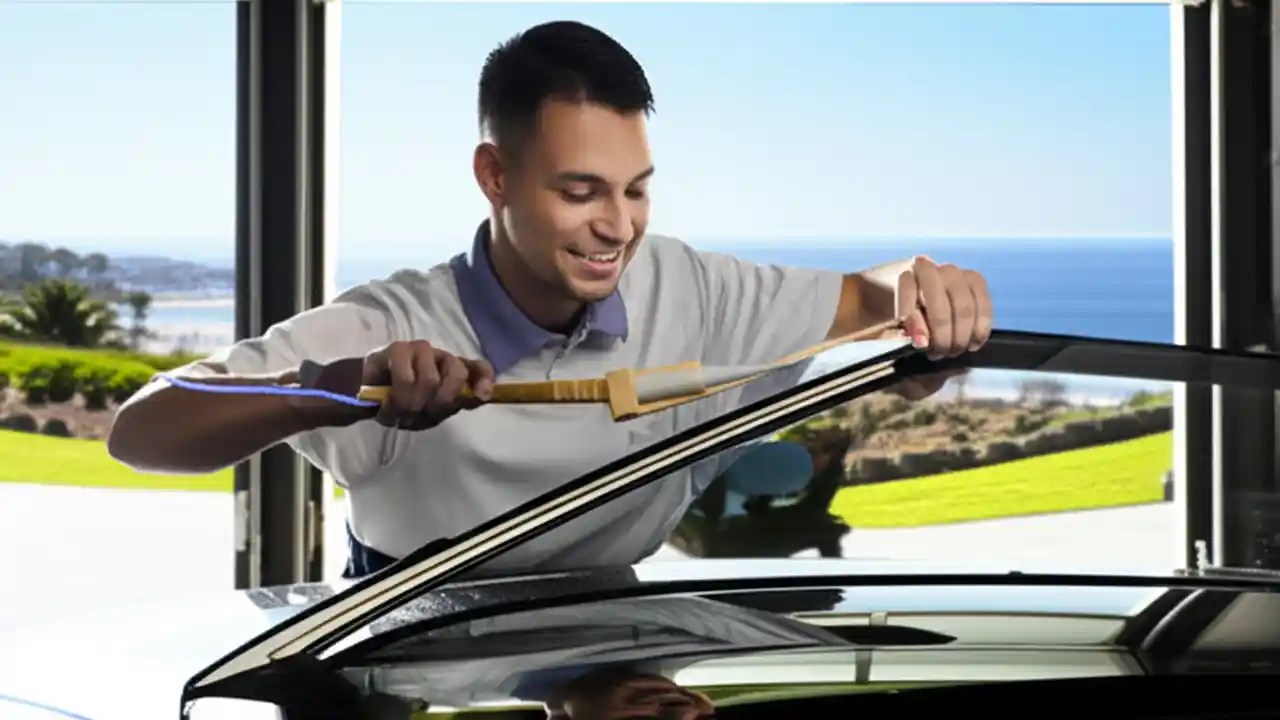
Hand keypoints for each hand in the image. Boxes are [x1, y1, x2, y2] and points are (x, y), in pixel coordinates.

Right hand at [362, 340, 494, 429]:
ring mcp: (421, 350)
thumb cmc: (404, 404)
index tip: (482, 395)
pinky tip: (389, 406)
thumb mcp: (430, 413)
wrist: (367, 395)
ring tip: (400, 413)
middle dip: (441, 402)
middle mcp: (442, 357)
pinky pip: (405, 377)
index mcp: (455, 373)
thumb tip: (480, 396)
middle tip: (421, 415)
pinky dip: (398, 398)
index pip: (479, 368)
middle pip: (456, 374)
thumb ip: (453, 405)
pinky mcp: (398, 349)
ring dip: (413, 405)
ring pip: (430, 379)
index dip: (484, 379)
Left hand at [897, 256, 992, 360]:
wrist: (916, 295)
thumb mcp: (893, 321)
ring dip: (961, 337)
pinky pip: (984, 307)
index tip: (920, 345)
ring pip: (965, 310)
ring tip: (953, 351)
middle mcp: (929, 268)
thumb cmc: (900, 311)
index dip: (915, 323)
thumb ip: (905, 329)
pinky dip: (980, 330)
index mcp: (903, 275)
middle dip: (942, 339)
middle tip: (937, 354)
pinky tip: (973, 343)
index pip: (909, 295)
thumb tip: (923, 341)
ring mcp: (954, 273)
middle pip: (941, 309)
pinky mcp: (975, 281)